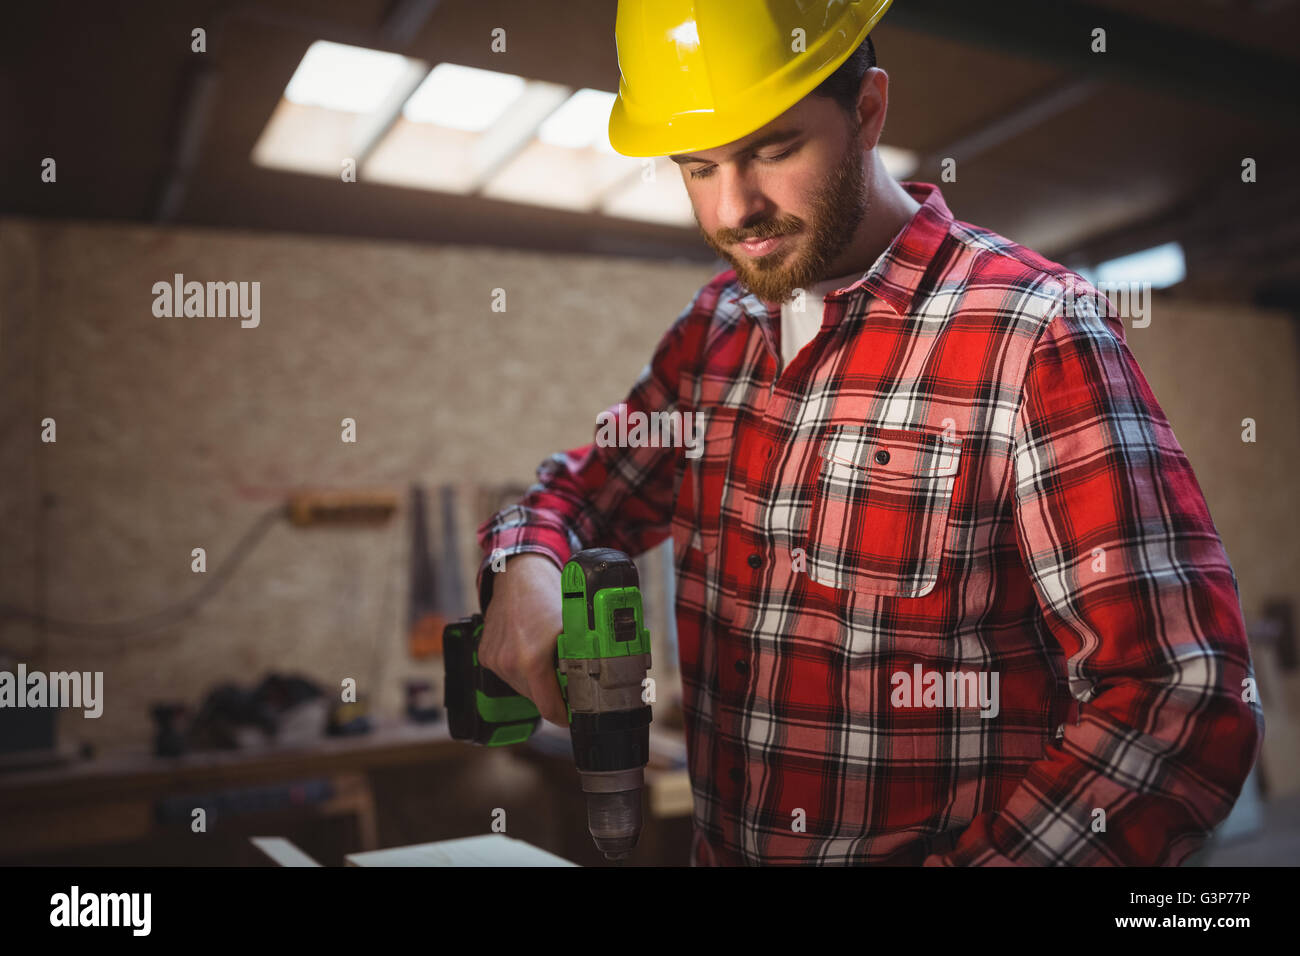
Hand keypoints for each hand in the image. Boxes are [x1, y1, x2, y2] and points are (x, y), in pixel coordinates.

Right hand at [478, 553, 567, 725]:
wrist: (519, 576)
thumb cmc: (549, 598)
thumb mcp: (575, 628)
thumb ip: (584, 659)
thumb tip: (603, 684)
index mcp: (532, 661)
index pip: (549, 709)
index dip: (565, 715)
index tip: (574, 713)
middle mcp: (508, 664)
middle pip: (535, 699)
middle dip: (552, 694)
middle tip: (566, 679)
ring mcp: (494, 660)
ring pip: (521, 687)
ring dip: (536, 681)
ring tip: (547, 658)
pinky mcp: (485, 655)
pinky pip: (506, 674)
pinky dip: (520, 669)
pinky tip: (529, 649)